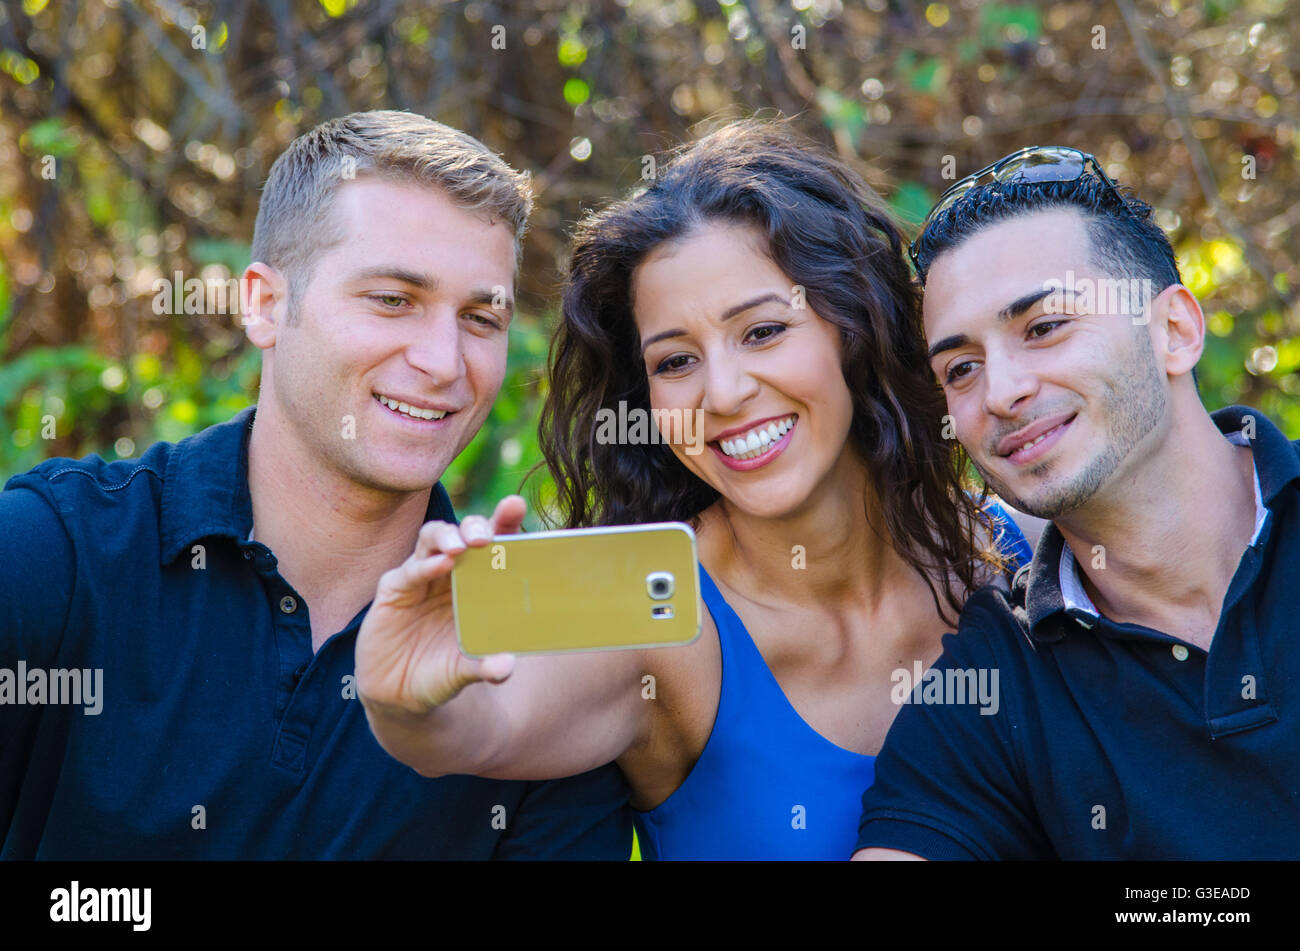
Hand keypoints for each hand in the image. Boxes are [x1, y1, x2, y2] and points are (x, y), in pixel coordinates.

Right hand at [355, 495, 526, 715]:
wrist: (400, 694)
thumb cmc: (441, 672)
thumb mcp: (466, 670)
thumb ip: (485, 667)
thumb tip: (505, 667)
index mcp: (478, 582)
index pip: (494, 545)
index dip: (505, 523)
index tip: (515, 506)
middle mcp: (451, 572)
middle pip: (464, 532)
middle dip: (476, 526)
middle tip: (487, 538)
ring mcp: (421, 577)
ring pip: (433, 538)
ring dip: (448, 536)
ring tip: (460, 547)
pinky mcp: (394, 589)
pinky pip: (409, 571)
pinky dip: (425, 566)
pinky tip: (440, 566)